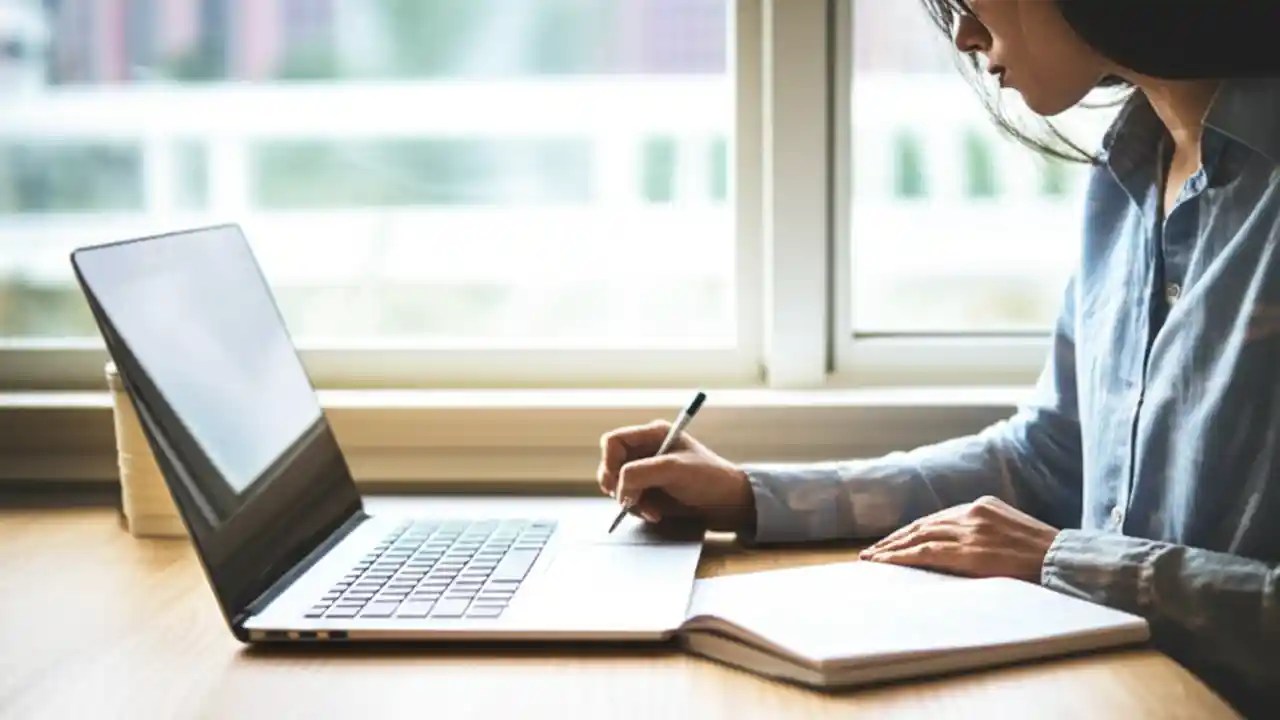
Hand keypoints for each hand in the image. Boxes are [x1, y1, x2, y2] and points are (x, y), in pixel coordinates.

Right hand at [597, 420, 754, 531]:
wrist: (732, 504)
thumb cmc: (710, 479)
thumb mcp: (674, 470)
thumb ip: (640, 474)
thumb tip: (619, 490)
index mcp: (653, 434)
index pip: (613, 442)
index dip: (610, 462)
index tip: (620, 482)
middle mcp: (647, 450)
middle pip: (611, 466)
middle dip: (619, 487)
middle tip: (632, 501)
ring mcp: (648, 472)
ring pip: (618, 486)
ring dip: (629, 502)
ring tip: (651, 511)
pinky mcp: (652, 491)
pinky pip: (630, 499)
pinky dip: (637, 509)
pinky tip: (655, 514)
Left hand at [859, 496, 1058, 582]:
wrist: (1065, 560)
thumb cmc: (1045, 553)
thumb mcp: (1013, 530)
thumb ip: (988, 532)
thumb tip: (967, 546)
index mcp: (983, 505)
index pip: (938, 518)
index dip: (912, 530)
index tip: (894, 540)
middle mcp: (972, 513)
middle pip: (922, 525)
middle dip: (895, 539)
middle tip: (872, 551)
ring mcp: (969, 531)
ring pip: (918, 537)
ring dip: (891, 549)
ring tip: (871, 559)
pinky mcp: (968, 551)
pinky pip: (924, 553)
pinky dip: (900, 558)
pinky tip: (884, 563)